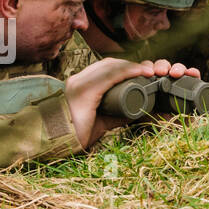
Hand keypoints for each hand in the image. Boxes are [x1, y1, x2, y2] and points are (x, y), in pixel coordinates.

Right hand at [65, 57, 195, 149]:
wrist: (56, 144)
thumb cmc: (75, 135)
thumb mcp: (101, 122)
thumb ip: (115, 114)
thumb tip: (138, 111)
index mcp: (83, 85)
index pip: (108, 69)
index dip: (128, 68)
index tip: (146, 73)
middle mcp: (80, 79)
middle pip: (111, 65)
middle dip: (134, 66)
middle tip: (153, 72)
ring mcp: (80, 83)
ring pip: (111, 67)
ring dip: (134, 67)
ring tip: (151, 72)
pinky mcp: (83, 91)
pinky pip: (108, 76)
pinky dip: (126, 72)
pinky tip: (141, 72)